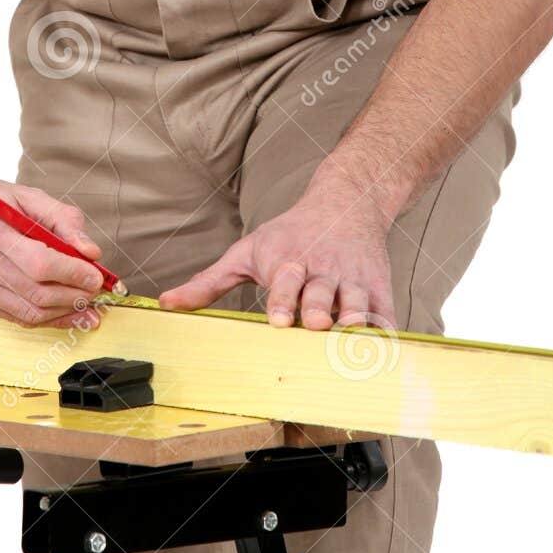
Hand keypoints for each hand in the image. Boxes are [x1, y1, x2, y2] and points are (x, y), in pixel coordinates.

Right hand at [0, 148, 105, 329]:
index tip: (97, 275)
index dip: (74, 274)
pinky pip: (11, 317)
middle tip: (97, 292)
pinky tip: (62, 314)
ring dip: (63, 314)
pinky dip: (42, 319)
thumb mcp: (21, 194)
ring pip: (27, 313)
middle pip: (37, 294)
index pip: (41, 264)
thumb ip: (61, 219)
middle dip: (75, 297)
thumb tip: (90, 251)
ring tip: (87, 309)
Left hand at [159, 181, 397, 330]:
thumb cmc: (290, 233)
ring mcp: (353, 278)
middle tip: (315, 322)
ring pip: (356, 301)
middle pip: (322, 293)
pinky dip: (385, 331)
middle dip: (319, 307)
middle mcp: (323, 269)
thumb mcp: (247, 251)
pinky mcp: (378, 287)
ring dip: (353, 317)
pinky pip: (385, 313)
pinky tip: (384, 350)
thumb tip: (167, 304)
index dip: (283, 299)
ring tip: (350, 333)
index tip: (280, 319)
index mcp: (289, 261)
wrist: (346, 202)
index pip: (285, 282)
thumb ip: (210, 281)